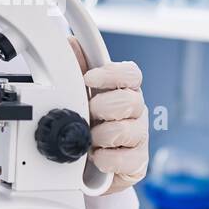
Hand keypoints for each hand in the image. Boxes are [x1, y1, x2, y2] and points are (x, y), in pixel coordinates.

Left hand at [68, 37, 148, 194]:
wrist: (89, 165)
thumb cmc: (89, 125)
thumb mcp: (80, 94)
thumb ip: (78, 68)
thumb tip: (71, 43)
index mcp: (124, 91)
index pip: (131, 74)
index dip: (112, 74)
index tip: (91, 78)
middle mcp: (134, 112)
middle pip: (131, 101)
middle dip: (104, 107)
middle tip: (90, 113)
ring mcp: (138, 137)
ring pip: (128, 130)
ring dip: (102, 135)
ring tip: (90, 138)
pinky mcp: (136, 163)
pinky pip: (127, 160)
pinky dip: (107, 159)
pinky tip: (97, 157)